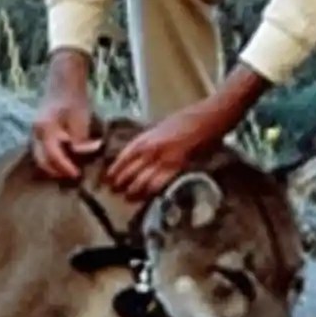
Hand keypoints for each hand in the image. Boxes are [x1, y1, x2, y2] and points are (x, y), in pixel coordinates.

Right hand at [31, 49, 100, 179]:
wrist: (65, 80)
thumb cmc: (74, 98)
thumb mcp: (80, 119)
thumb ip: (80, 141)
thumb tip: (83, 156)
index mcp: (44, 129)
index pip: (53, 156)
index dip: (65, 168)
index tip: (78, 175)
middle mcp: (35, 132)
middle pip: (42, 160)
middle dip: (57, 171)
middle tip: (73, 176)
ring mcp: (35, 131)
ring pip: (40, 156)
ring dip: (53, 165)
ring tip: (70, 170)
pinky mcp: (39, 131)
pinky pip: (42, 150)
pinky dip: (51, 157)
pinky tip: (65, 159)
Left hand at [104, 100, 227, 199]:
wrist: (207, 117)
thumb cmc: (186, 120)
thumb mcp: (159, 129)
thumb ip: (147, 143)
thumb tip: (137, 157)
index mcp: (144, 138)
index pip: (121, 159)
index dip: (113, 172)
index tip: (107, 181)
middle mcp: (150, 149)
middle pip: (128, 173)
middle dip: (119, 186)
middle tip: (114, 194)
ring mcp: (163, 159)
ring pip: (140, 183)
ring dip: (132, 193)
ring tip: (129, 199)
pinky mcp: (177, 168)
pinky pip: (159, 185)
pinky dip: (150, 193)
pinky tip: (146, 198)